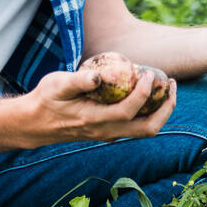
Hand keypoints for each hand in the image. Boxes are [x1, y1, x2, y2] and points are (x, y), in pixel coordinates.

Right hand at [25, 65, 177, 146]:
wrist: (35, 123)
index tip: (147, 72)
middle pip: (148, 129)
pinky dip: (150, 112)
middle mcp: (106, 132)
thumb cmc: (46, 100)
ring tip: (166, 88)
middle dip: (166, 108)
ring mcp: (109, 134)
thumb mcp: (56, 85)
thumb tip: (98, 77)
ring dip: (161, 111)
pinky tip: (148, 94)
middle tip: (171, 83)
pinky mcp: (108, 132)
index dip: (144, 91)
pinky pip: (137, 127)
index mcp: (95, 120)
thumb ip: (77, 81)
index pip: (130, 110)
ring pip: (145, 131)